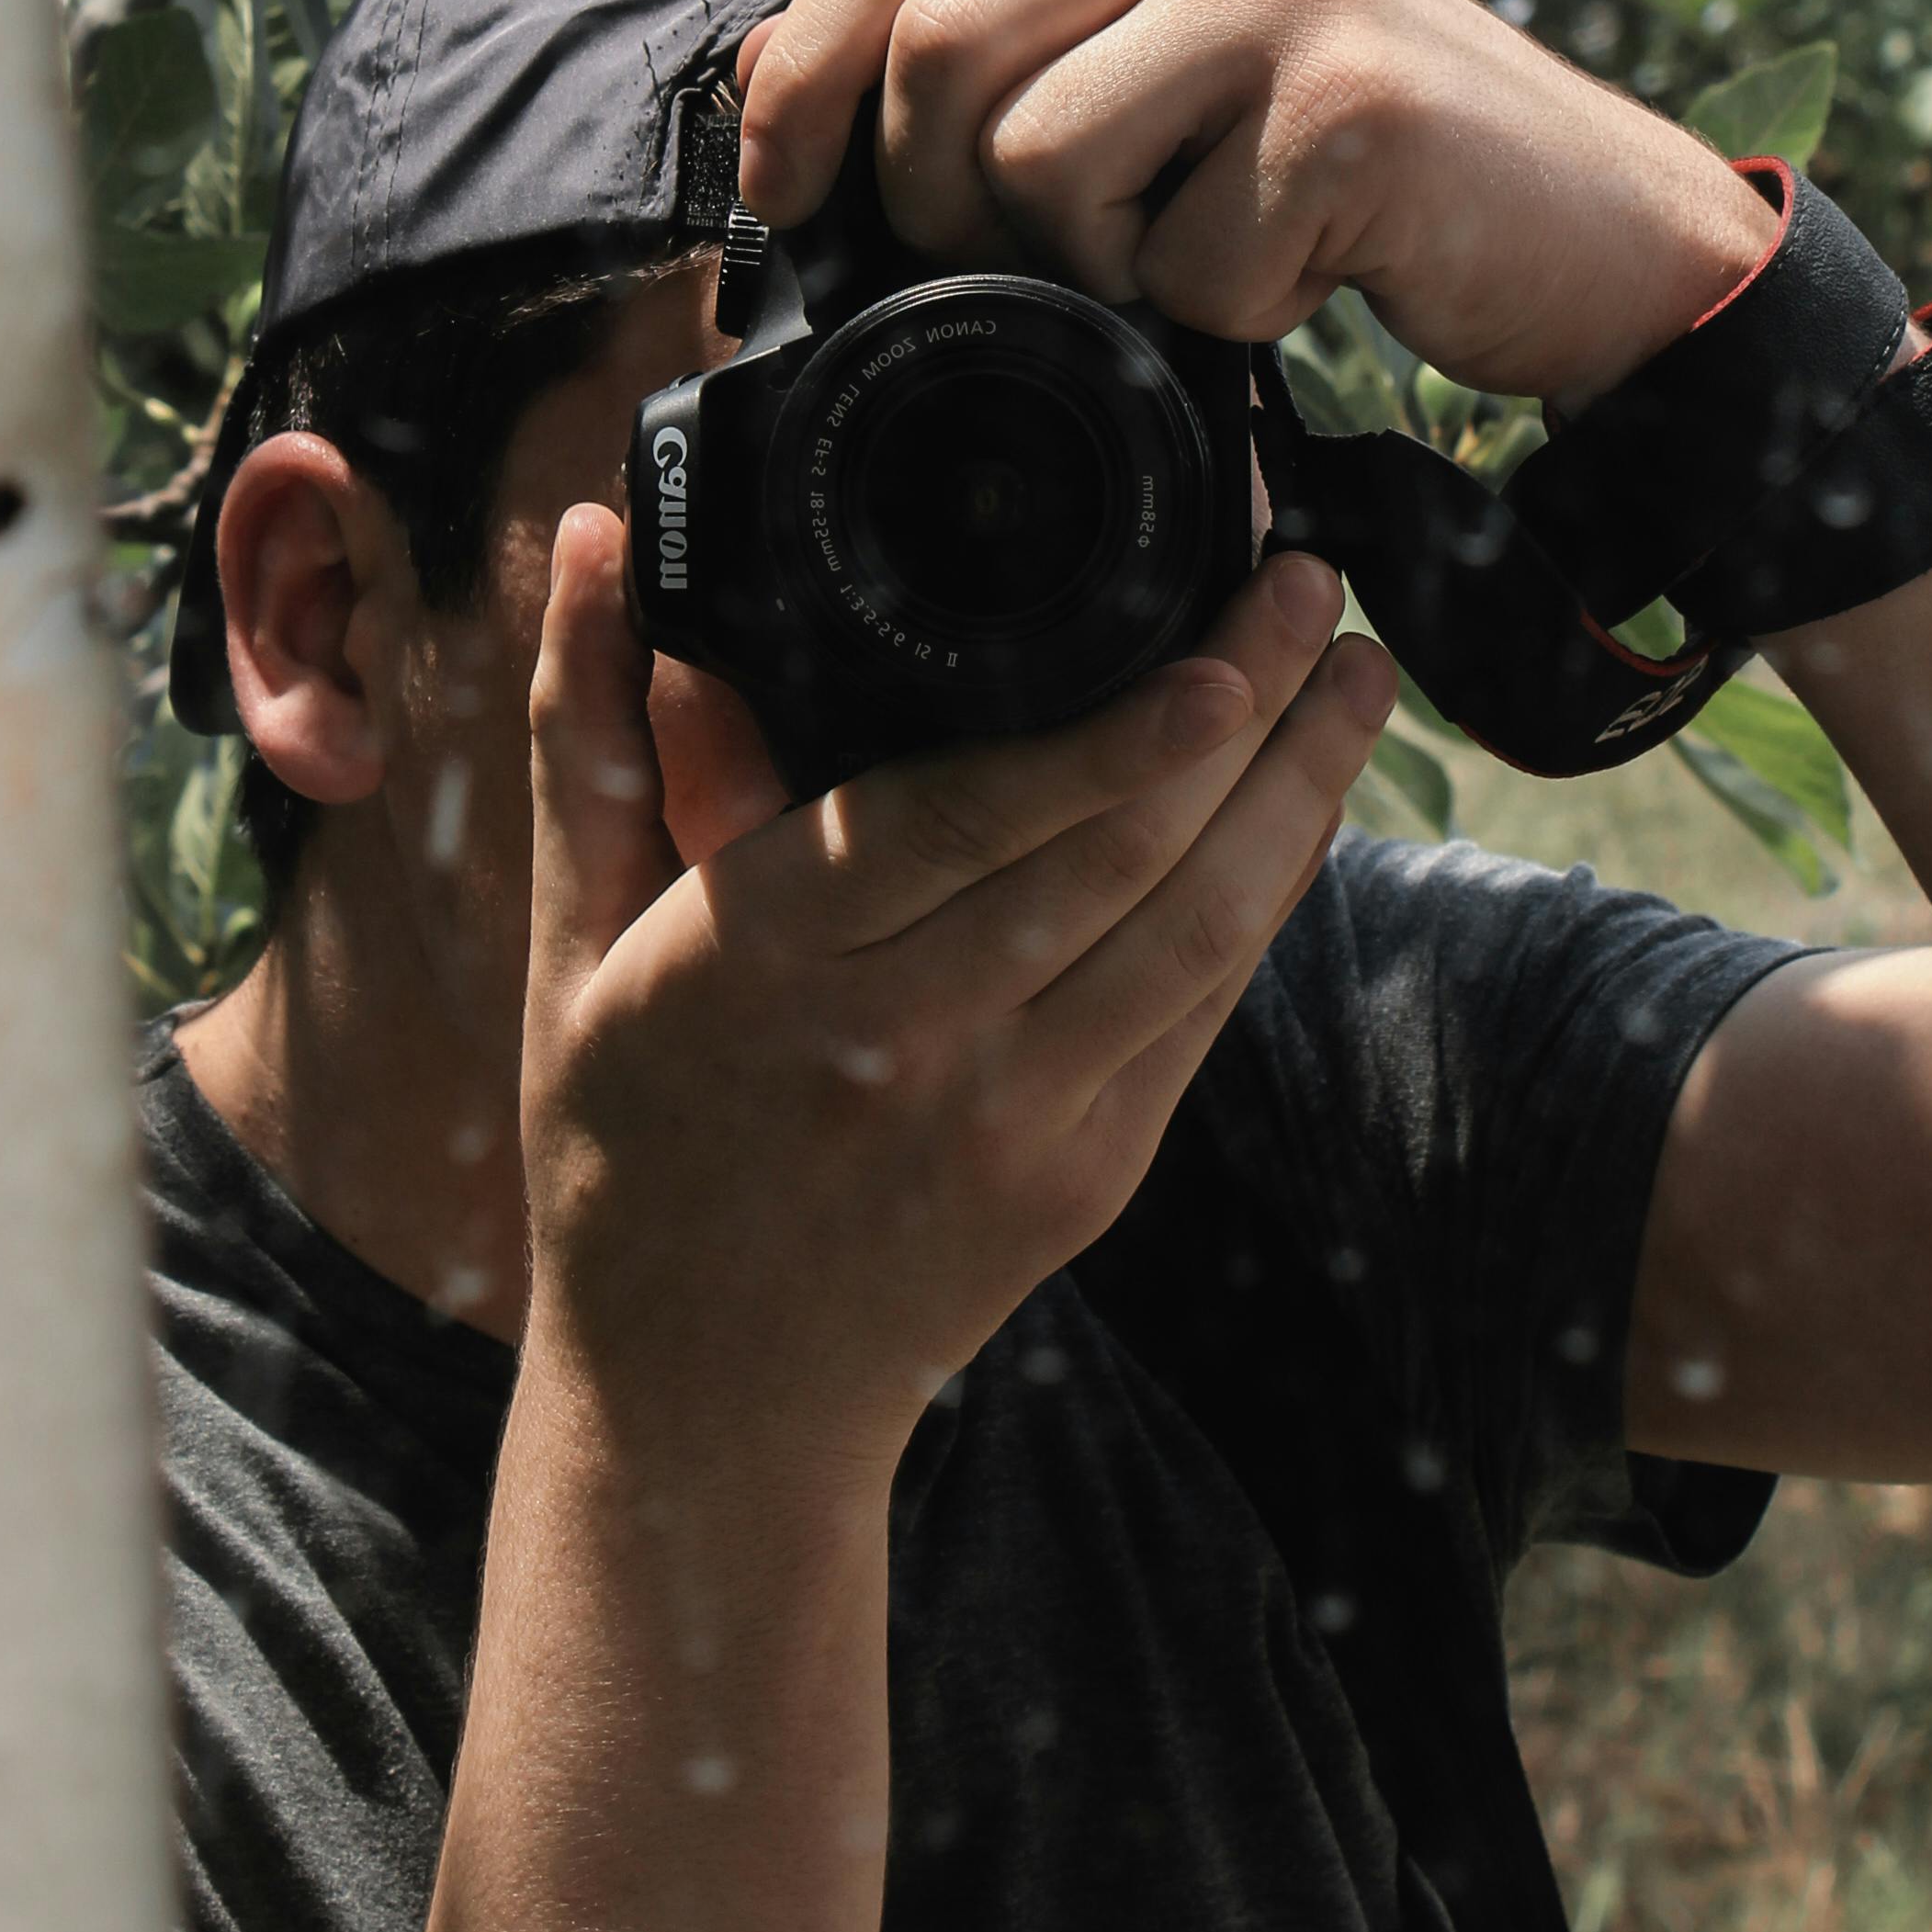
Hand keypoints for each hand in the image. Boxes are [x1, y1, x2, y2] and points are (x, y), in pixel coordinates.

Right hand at [518, 513, 1394, 1485]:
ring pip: (1191, 935)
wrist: (706, 1406)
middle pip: (1114, 862)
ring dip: (1296, 795)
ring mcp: (1014, 1124)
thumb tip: (598, 525)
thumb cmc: (622, 1141)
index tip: (1216, 652)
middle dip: (1245, 716)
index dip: (1103, 742)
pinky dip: (1269, 898)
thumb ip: (592, 723)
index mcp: (764, 964)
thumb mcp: (573, 938)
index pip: (957, 826)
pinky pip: (1202, 1012)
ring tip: (1358, 669)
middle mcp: (903, 1044)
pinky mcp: (1090, 1180)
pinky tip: (1309, 802)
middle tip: (1316, 582)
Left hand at [736, 0, 1768, 411]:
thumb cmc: (1353, 174)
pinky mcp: (1353, 109)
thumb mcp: (1169, 69)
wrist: (1601, 231)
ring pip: (1037, 165)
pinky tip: (1305, 279)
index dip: (802, 81)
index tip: (780, 200)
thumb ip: (1011, 47)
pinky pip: (1184, 264)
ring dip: (1093, 272)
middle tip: (1033, 274)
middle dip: (934, 206)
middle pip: (939, 53)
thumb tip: (771, 89)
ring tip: (1199, 259)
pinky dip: (1225, 318)